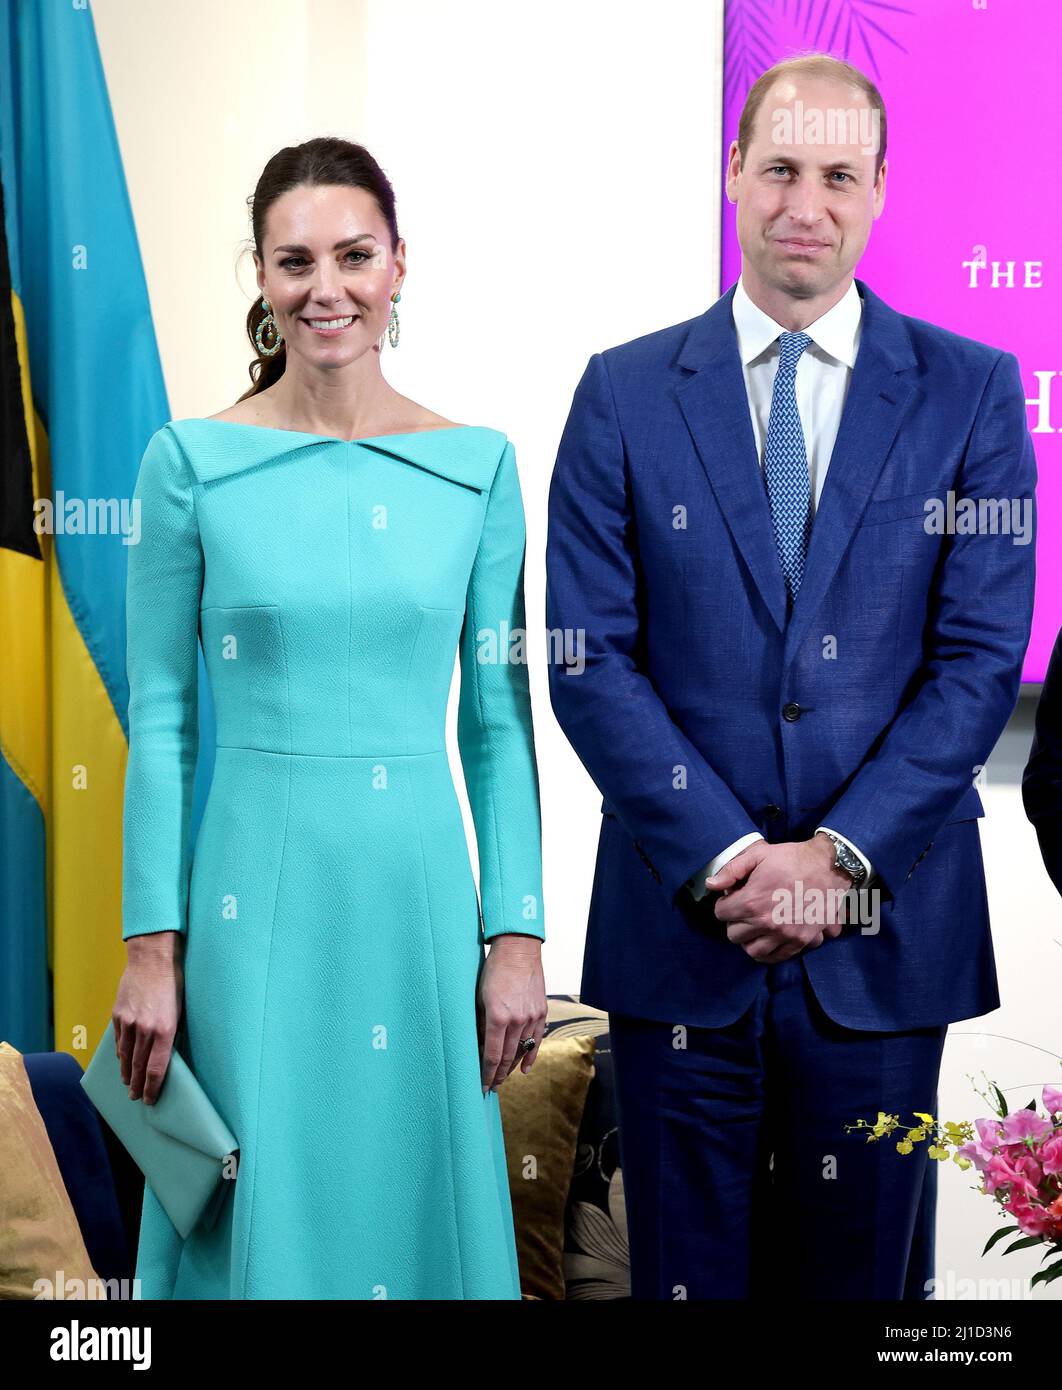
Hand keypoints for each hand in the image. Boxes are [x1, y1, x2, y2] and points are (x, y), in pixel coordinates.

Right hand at [113, 931, 184, 1104]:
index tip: (150, 1100)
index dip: (153, 1088)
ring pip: (125, 1056)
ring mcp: (129, 1023)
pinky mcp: (118, 1015)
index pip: (156, 1069)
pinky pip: (118, 1040)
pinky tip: (122, 1060)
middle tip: (136, 1098)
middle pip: (139, 1067)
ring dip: (126, 1072)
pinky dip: (120, 1053)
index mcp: (165, 1030)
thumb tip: (166, 1054)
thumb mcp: (181, 1009)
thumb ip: (172, 1033)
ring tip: (128, 1084)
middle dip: (138, 1085)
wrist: (152, 958)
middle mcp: (145, 1030)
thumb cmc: (174, 982)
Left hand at [476, 934, 545, 1093]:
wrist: (518, 950)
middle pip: (506, 1057)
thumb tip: (477, 1045)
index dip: (486, 1074)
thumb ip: (479, 1023)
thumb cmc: (493, 970)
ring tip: (502, 1078)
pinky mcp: (541, 1012)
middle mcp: (516, 1020)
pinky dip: (530, 1056)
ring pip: (521, 1050)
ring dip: (511, 1067)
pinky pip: (536, 1040)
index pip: (491, 1055)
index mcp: (497, 1017)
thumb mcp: (478, 997)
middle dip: (497, 1075)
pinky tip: (524, 1069)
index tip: (482, 1086)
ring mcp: (531, 1017)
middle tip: (491, 1086)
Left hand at [706, 835, 853, 963]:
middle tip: (744, 911)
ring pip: (752, 951)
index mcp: (752, 901)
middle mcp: (766, 923)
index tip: (733, 897)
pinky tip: (768, 938)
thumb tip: (711, 885)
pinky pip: (776, 957)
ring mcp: (785, 935)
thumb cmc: (792, 858)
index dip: (724, 903)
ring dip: (750, 939)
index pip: (721, 913)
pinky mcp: (801, 941)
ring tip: (755, 926)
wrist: (829, 867)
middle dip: (735, 921)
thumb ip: (731, 870)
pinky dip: (769, 951)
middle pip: (733, 935)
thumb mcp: (758, 854)